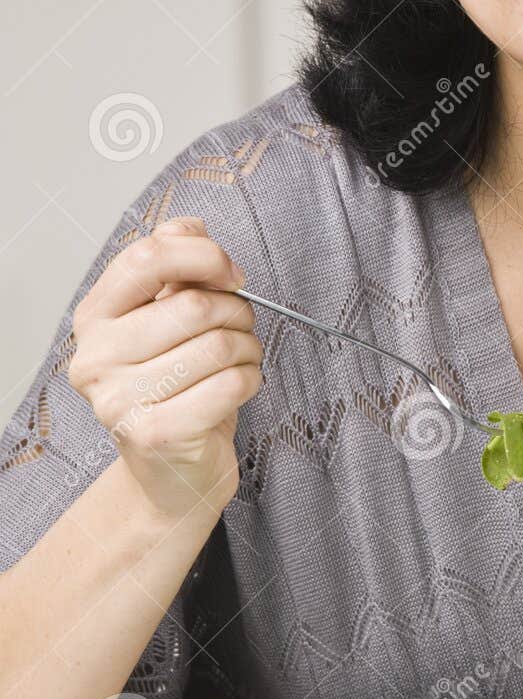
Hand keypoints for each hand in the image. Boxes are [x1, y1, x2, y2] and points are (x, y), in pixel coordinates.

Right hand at [68, 216, 261, 520]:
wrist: (173, 471)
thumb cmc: (178, 387)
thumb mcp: (168, 319)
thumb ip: (174, 268)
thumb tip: (189, 226)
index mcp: (95, 317)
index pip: (147, 257)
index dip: (203, 255)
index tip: (231, 272)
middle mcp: (95, 357)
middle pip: (192, 306)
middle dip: (237, 312)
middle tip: (242, 327)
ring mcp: (119, 400)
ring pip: (218, 345)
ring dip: (249, 348)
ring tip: (242, 359)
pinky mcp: (154, 434)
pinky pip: (230, 384)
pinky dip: (251, 380)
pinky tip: (241, 387)